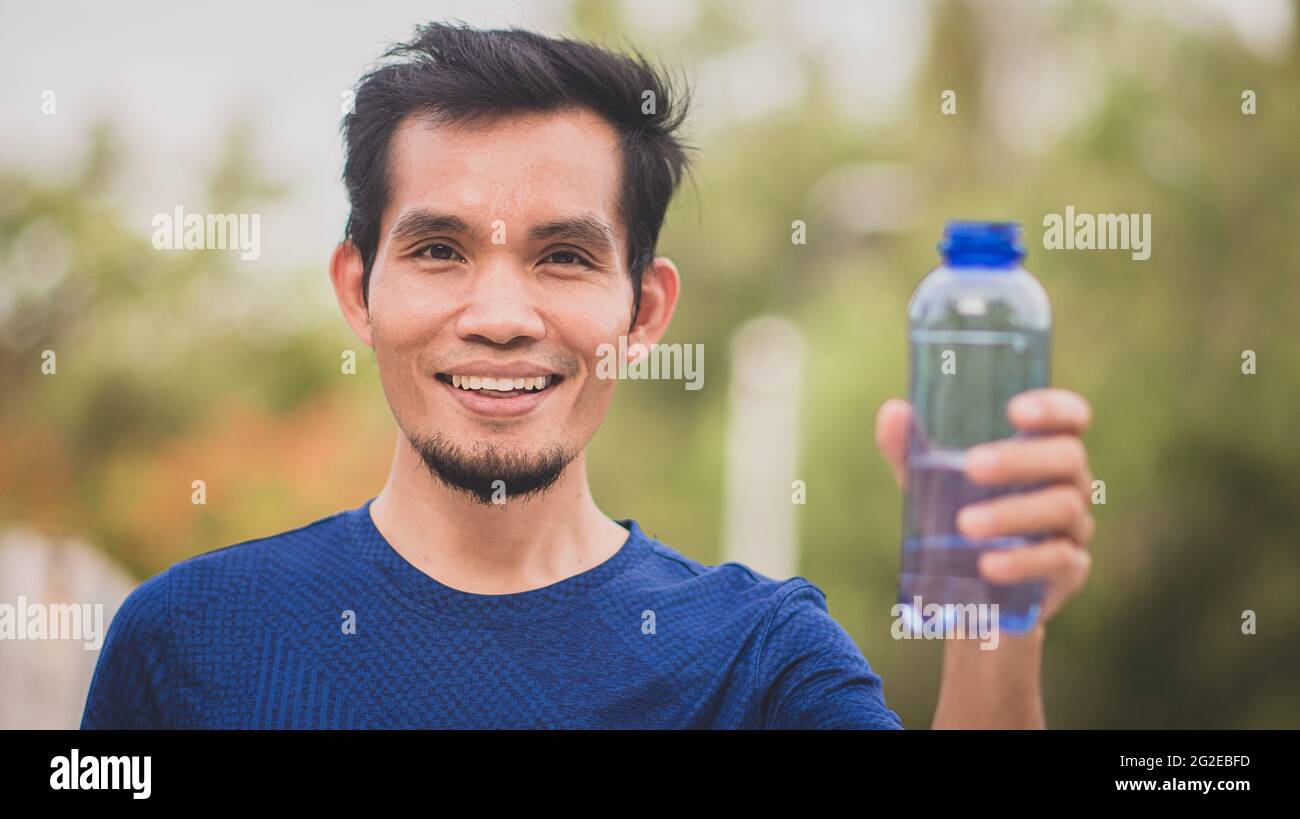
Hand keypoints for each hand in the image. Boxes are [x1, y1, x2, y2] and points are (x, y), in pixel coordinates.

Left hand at [874, 388, 1094, 624]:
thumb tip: (892, 412)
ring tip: (964, 525)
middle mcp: (1069, 482)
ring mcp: (1074, 526)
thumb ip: (910, 449)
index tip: (1015, 410)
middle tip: (973, 467)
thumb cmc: (955, 516)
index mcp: (1043, 449)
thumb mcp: (929, 483)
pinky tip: (989, 566)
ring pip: (1063, 507)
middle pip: (1066, 458)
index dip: (1053, 408)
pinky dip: (1022, 561)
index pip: (1070, 416)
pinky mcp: (1070, 569)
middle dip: (1020, 460)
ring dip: (1013, 513)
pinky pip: (1058, 560)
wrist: (972, 590)